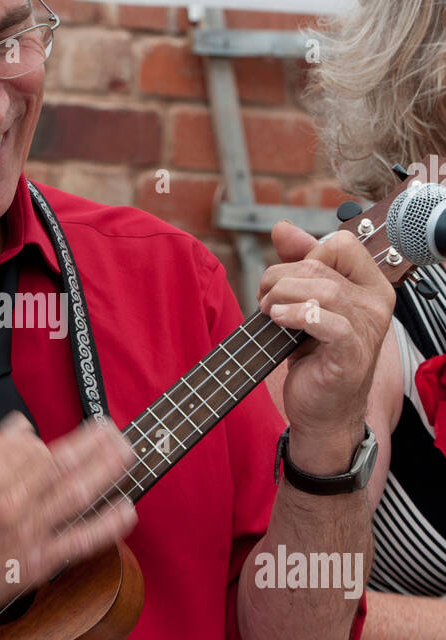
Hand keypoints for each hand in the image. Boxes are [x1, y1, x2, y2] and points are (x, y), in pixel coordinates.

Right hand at [0, 413, 138, 639]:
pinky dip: (106, 526)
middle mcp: (7, 499)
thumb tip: (21, 427)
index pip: (29, 445)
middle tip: (114, 428)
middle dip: (92, 442)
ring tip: (127, 452)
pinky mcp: (33, 564)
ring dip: (107, 470)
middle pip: (60, 461)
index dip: (44, 442)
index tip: (50, 445)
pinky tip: (127, 509)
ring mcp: (24, 532)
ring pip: (75, 492)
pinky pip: (79, 541)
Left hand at [257, 220, 393, 466]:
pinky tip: (277, 321)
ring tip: (268, 312)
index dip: (306, 254)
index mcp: (369, 285)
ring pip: (323, 288)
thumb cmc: (313, 356)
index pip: (341, 244)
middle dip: (280, 277)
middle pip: (321, 265)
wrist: (320, 411)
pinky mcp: (351, 354)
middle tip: (265, 299)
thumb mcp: (303, 303)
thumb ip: (298, 263)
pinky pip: (327, 321)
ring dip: (282, 295)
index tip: (286, 278)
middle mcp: (375, 303)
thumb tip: (282, 227)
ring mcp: (367, 329)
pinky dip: (297, 315)